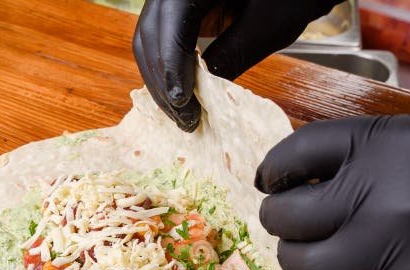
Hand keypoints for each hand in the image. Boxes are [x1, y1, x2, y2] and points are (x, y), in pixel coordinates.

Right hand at [132, 0, 339, 131]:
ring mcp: (169, 0)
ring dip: (160, 81)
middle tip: (184, 117)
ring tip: (182, 113)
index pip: (170, 27)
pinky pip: (157, 40)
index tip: (182, 102)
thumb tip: (201, 94)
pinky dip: (165, 69)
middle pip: (150, 36)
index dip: (172, 68)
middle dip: (163, 81)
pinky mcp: (174, 11)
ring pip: (147, 41)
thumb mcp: (263, 27)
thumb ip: (230, 57)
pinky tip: (179, 95)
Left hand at [256, 115, 409, 269]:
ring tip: (317, 255)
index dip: (275, 169)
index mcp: (402, 147)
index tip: (269, 181)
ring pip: (302, 266)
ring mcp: (401, 265)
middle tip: (288, 223)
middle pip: (289, 215)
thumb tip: (290, 180)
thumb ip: (368, 156)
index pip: (299, 152)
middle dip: (281, 219)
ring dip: (300, 259)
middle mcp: (396, 201)